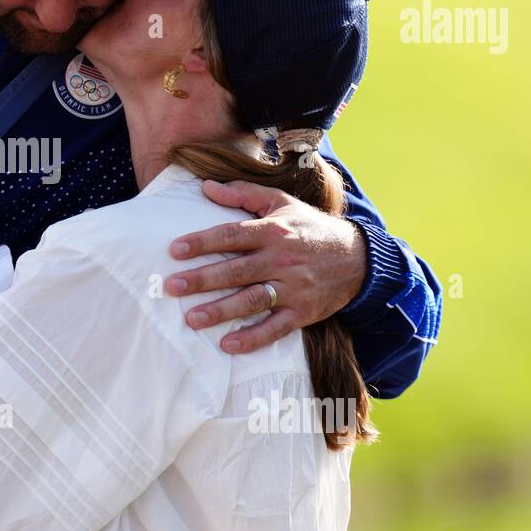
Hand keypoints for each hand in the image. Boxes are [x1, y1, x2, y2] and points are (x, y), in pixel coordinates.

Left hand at [166, 180, 366, 353]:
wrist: (358, 258)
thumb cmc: (309, 228)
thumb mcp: (281, 202)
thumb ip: (243, 193)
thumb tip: (205, 187)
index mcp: (273, 231)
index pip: (232, 235)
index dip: (202, 242)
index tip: (174, 250)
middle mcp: (281, 259)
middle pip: (236, 270)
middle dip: (202, 280)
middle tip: (172, 287)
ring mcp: (293, 287)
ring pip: (252, 300)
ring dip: (220, 311)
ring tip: (191, 319)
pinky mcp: (303, 312)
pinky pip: (276, 328)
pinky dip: (253, 338)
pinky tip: (228, 344)